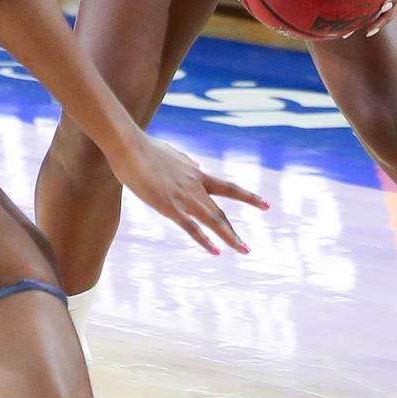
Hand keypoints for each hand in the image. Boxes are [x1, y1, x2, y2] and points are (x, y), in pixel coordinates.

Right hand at [110, 131, 267, 255]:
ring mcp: (184, 197)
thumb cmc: (146, 148)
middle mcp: (196, 187)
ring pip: (213, 221)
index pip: (228, 188)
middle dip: (234, 232)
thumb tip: (197, 166)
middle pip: (221, 212)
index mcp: (197, 174)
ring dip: (229, 237)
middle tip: (247, 249)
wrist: (130, 146)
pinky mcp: (169, 206)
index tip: (266, 205)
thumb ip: (186, 162)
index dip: (248, 197)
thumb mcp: (173, 154)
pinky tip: (216, 252)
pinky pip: (191, 227)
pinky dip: (205, 240)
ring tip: (243, 250)